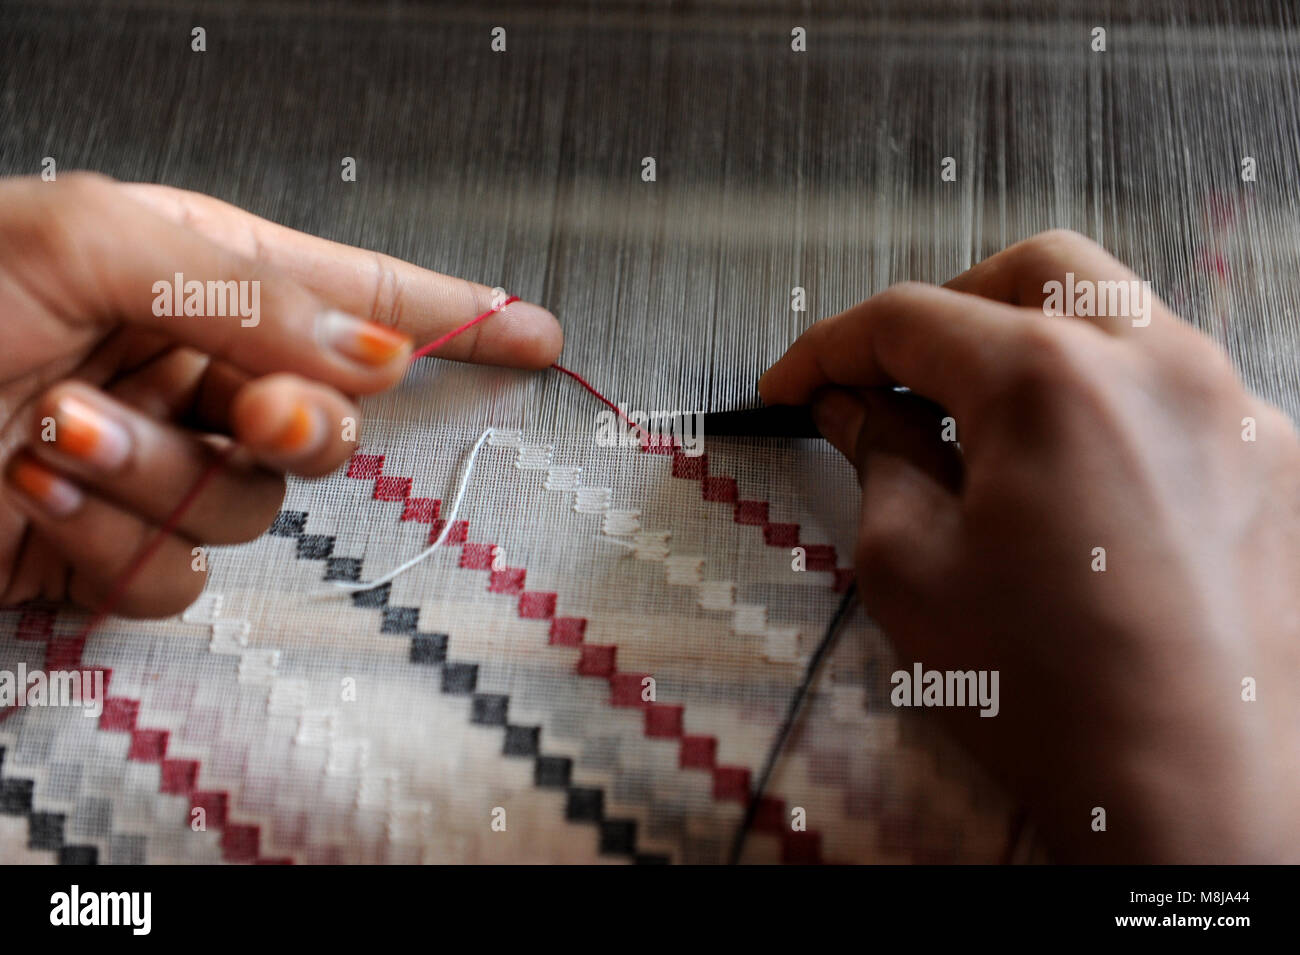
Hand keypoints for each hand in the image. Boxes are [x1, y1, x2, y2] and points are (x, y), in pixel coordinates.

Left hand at [0, 173, 561, 617]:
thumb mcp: (85, 244)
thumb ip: (252, 289)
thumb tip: (370, 353)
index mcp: (193, 270)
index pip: (357, 289)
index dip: (454, 312)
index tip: (532, 332)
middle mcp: (185, 366)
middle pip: (327, 421)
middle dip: (294, 424)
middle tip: (251, 414)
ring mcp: (153, 461)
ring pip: (249, 510)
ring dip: (156, 480)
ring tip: (57, 437)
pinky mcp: (108, 548)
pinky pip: (179, 578)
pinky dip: (111, 547)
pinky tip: (39, 498)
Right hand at [760, 230, 1299, 861]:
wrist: (1198, 793)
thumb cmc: (1051, 694)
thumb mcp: (913, 569)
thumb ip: (877, 458)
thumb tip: (854, 406)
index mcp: (1052, 383)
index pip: (911, 317)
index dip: (830, 346)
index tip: (793, 383)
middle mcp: (1158, 364)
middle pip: (1030, 272)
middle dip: (946, 308)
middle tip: (893, 377)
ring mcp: (1230, 405)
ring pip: (1114, 312)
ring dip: (1030, 343)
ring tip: (981, 424)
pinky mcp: (1270, 456)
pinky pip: (1171, 380)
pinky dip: (1102, 393)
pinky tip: (1070, 468)